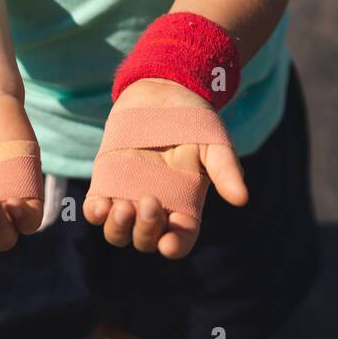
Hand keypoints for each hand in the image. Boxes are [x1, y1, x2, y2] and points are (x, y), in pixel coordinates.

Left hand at [82, 78, 248, 258]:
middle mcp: (156, 208)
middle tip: (150, 202)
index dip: (174, 247)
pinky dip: (95, 213)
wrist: (160, 91)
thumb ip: (226, 169)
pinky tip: (100, 205)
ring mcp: (128, 196)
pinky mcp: (106, 182)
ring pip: (118, 233)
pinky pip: (95, 210)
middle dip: (145, 231)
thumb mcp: (212, 141)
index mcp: (184, 206)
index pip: (179, 240)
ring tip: (122, 207)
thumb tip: (242, 199)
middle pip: (146, 240)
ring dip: (118, 228)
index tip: (169, 244)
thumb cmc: (192, 119)